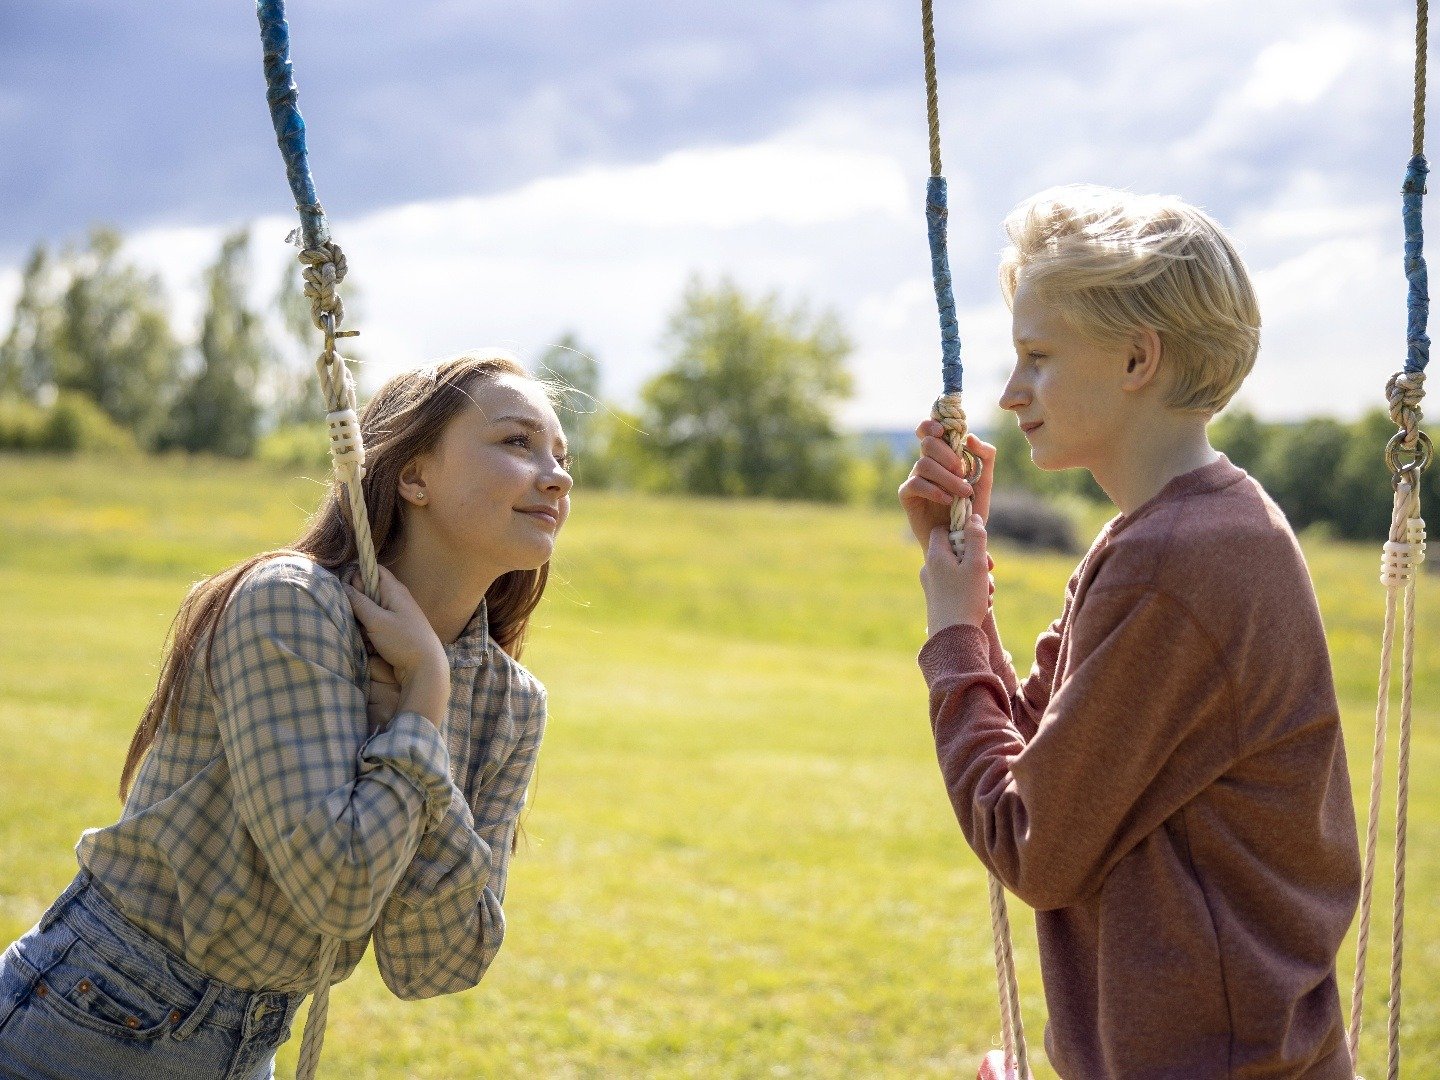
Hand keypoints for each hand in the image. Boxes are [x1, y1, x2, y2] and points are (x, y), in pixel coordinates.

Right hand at [343, 565, 449, 725]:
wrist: (425, 668)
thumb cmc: (403, 640)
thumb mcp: (376, 621)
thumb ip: (358, 602)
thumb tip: (343, 585)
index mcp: (394, 590)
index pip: (373, 569)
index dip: (359, 576)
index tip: (350, 591)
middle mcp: (396, 599)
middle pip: (368, 592)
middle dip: (358, 604)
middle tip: (359, 619)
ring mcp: (396, 615)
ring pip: (369, 611)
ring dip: (362, 623)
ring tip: (367, 636)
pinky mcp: (394, 630)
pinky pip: (375, 625)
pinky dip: (370, 633)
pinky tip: (371, 646)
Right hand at [898, 422, 996, 548]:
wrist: (960, 540)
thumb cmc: (970, 510)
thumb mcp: (985, 483)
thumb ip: (985, 457)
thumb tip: (970, 437)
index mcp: (943, 456)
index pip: (930, 430)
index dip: (932, 424)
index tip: (943, 430)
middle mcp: (927, 463)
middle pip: (928, 443)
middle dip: (948, 455)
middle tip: (962, 472)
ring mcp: (915, 478)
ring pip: (924, 464)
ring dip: (947, 477)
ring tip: (962, 493)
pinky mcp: (907, 495)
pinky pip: (916, 484)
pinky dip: (934, 490)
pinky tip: (947, 500)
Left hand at [920, 516, 994, 633]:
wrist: (953, 640)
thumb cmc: (966, 600)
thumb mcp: (976, 565)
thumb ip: (975, 538)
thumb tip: (972, 517)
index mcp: (934, 557)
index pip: (943, 530)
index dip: (961, 533)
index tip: (977, 544)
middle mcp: (928, 569)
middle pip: (953, 551)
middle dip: (974, 559)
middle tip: (989, 570)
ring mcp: (930, 586)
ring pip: (957, 571)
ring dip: (976, 577)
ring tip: (987, 592)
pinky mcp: (936, 601)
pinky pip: (955, 587)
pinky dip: (969, 590)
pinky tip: (981, 603)